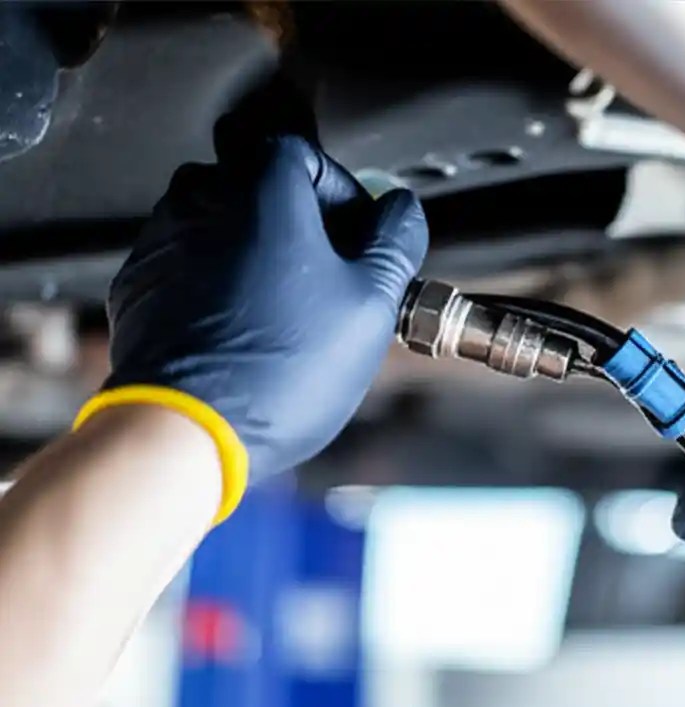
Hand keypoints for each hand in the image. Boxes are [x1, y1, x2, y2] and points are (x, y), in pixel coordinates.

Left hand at [103, 126, 427, 482]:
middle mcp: (202, 202)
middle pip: (260, 187)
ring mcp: (161, 243)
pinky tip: (247, 333)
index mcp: (264, 191)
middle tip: (329, 275)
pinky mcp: (139, 286)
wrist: (187, 431)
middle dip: (299, 224)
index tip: (359, 234)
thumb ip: (395, 241)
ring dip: (257, 254)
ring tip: (288, 311)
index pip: (305, 154)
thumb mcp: (372, 302)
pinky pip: (188, 266)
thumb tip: (402, 213)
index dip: (342, 192)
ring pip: (222, 227)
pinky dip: (218, 285)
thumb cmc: (281, 367)